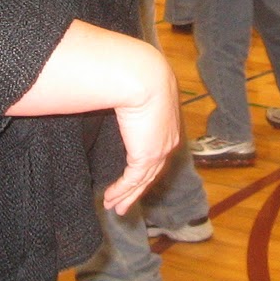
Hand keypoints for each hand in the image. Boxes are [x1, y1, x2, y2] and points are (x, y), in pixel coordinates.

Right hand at [103, 60, 181, 214]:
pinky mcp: (146, 156)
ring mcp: (159, 150)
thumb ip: (130, 93)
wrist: (144, 76)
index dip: (147, 164)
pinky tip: (111, 199)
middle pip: (152, 171)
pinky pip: (132, 181)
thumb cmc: (137, 73)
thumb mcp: (137, 85)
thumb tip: (116, 86)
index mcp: (168, 122)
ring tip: (116, 207)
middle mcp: (168, 139)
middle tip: (126, 201)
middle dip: (138, 188)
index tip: (136, 175)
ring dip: (127, 195)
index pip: (158, 149)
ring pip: (143, 180)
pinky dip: (121, 192)